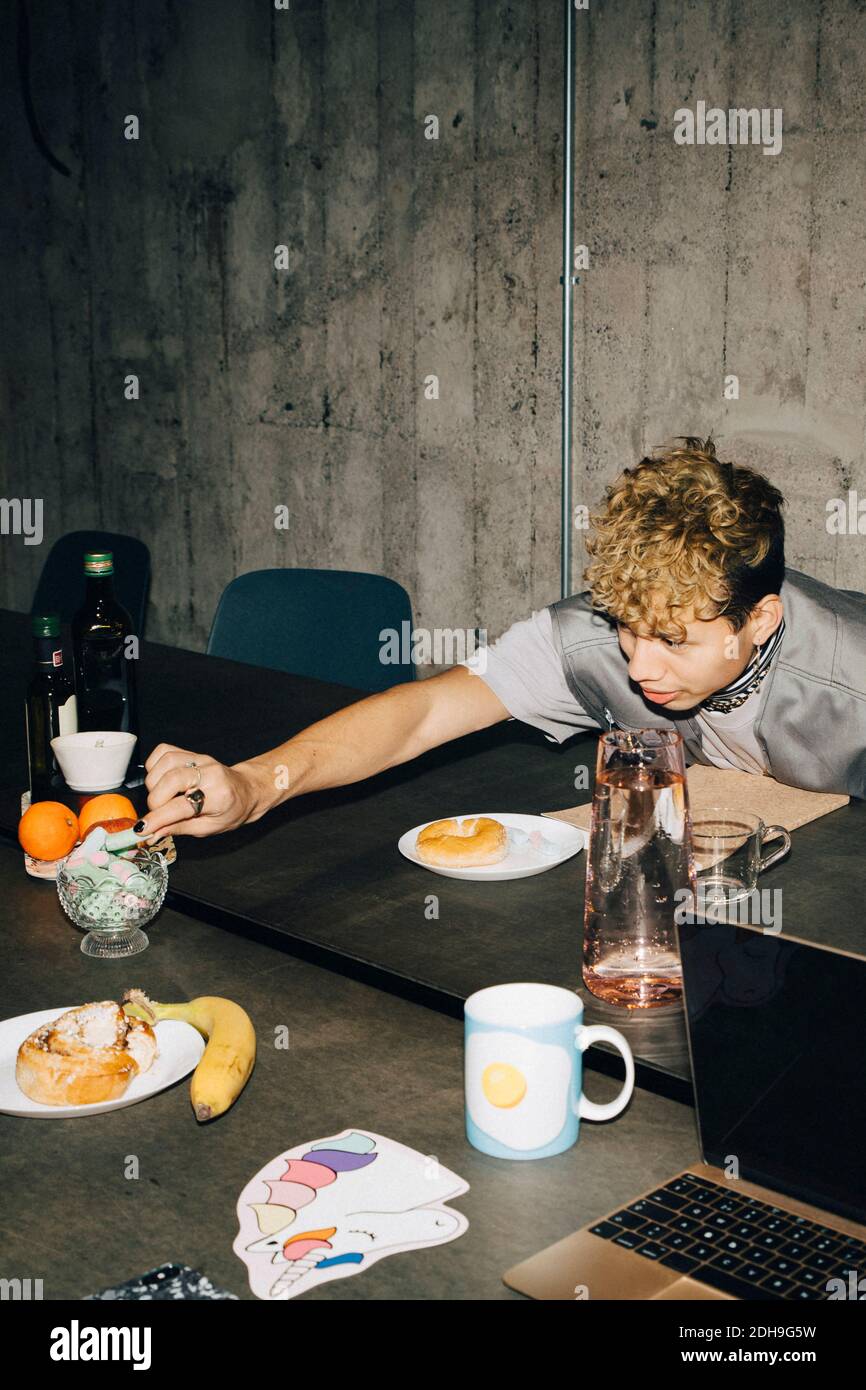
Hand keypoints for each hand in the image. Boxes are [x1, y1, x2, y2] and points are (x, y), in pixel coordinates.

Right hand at [139, 744, 262, 838]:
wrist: (247, 790)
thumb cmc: (232, 810)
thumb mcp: (209, 828)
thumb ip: (178, 829)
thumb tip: (151, 833)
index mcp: (218, 796)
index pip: (180, 806)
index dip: (157, 819)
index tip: (142, 829)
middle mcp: (210, 773)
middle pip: (171, 780)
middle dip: (155, 801)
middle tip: (157, 814)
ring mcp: (201, 759)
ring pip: (165, 762)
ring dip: (154, 783)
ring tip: (161, 798)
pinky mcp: (192, 753)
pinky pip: (164, 751)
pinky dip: (154, 766)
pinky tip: (160, 780)